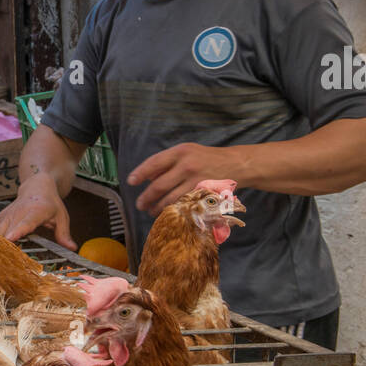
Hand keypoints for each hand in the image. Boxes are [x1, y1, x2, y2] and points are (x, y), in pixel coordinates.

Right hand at [0, 174, 75, 249]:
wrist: (36, 186)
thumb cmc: (50, 203)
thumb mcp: (61, 217)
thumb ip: (64, 233)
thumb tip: (72, 248)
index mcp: (36, 211)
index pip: (26, 222)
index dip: (17, 231)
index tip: (10, 239)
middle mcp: (19, 212)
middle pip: (7, 230)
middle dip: (3, 246)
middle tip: (2, 263)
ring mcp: (8, 215)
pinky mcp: (1, 218)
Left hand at [127, 142, 244, 214]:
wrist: (235, 164)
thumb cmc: (206, 158)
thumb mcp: (186, 152)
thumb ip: (166, 162)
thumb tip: (146, 176)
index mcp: (180, 152)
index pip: (154, 163)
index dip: (140, 173)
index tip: (130, 182)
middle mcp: (187, 166)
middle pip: (159, 185)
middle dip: (146, 198)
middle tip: (140, 204)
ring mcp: (196, 181)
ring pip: (171, 199)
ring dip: (158, 208)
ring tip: (151, 211)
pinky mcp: (203, 195)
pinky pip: (184, 206)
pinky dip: (173, 211)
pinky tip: (167, 213)